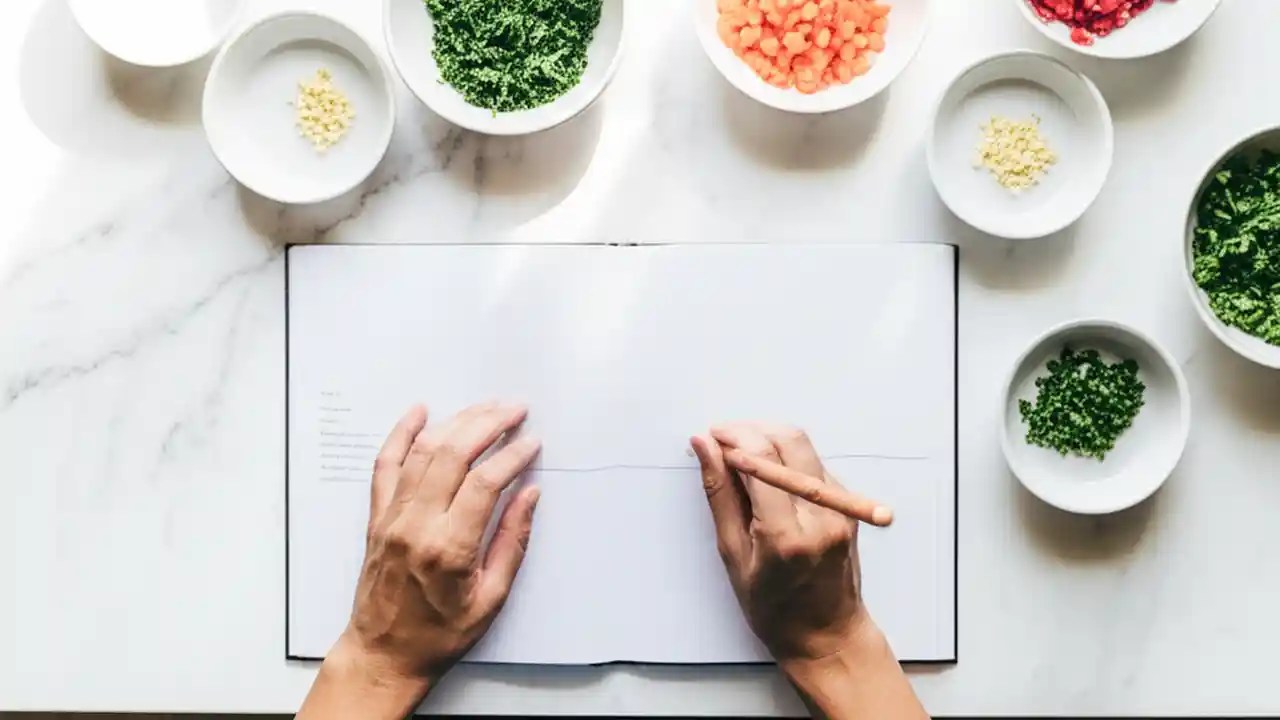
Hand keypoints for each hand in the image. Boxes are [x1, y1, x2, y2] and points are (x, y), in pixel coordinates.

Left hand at [298, 402, 541, 719]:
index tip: (531, 442)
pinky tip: (419, 412)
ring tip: (484, 407)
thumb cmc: (438, 635)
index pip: (484, 482)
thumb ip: (511, 542)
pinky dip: (401, 433)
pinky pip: (386, 464)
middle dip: (488, 423)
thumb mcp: (490, 598)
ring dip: (456, 422)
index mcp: (448, 548)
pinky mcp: (377, 517)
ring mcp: (392, 517)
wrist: (382, 655)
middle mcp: (415, 525)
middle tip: (514, 409)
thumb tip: (528, 494)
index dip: (512, 455)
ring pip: (422, 451)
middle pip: (452, 454)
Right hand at [692, 422, 925, 719]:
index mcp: (787, 534)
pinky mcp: (849, 505)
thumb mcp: (734, 556)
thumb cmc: (774, 609)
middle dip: (749, 430)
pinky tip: (766, 476)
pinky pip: (814, 464)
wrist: (828, 636)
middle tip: (720, 439)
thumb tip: (704, 447)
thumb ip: (720, 495)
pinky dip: (786, 458)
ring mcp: (842, 508)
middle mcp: (822, 515)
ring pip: (804, 446)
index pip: (760, 459)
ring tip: (738, 454)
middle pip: (788, 440)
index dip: (731, 438)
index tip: (709, 437)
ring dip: (767, 439)